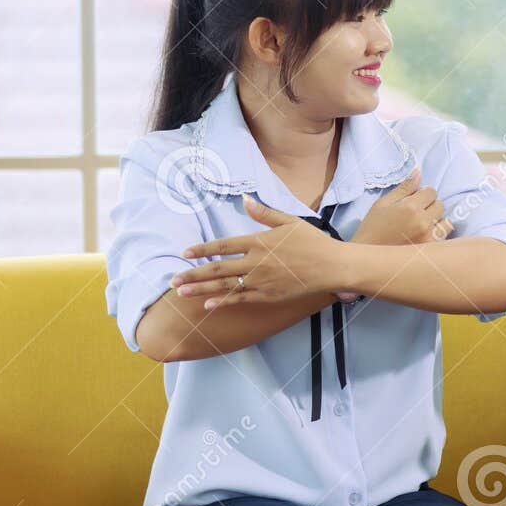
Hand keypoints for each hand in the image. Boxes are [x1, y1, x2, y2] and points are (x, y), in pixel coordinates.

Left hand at [172, 195, 346, 308]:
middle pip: (218, 269)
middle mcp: (256, 262)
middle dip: (193, 274)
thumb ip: (264, 213)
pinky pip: (241, 299)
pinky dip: (223, 302)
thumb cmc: (313, 242)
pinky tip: (207, 305)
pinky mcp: (269, 295)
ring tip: (181, 292)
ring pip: (225, 286)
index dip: (202, 250)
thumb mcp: (289, 221)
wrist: (332, 267)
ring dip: (201, 289)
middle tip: (173, 279)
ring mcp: (262, 281)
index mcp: (259, 242)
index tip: (185, 253)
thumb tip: (245, 200)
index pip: (223, 246)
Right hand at [351, 168, 453, 245]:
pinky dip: (438, 234)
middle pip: (440, 205)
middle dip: (430, 206)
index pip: (431, 191)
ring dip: (437, 220)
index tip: (414, 200)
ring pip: (446, 221)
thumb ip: (404, 188)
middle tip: (416, 213)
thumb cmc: (372, 228)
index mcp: (410, 207)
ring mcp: (429, 237)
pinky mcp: (431, 250)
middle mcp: (423, 221)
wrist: (368, 258)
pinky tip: (425, 236)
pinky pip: (445, 236)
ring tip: (421, 226)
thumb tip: (419, 171)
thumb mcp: (383, 204)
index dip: (423, 194)